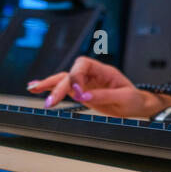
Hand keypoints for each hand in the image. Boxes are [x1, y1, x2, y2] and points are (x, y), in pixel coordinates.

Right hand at [26, 56, 159, 116]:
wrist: (137, 106)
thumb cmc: (134, 99)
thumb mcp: (123, 98)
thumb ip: (104, 95)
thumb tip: (84, 96)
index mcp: (103, 71)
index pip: (83, 65)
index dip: (76, 76)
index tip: (78, 92)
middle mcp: (92, 75)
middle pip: (70, 74)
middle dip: (59, 86)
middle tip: (51, 102)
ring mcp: (86, 83)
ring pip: (64, 80)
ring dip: (49, 85)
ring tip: (33, 89)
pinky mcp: (82, 93)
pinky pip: (65, 89)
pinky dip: (52, 89)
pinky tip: (37, 89)